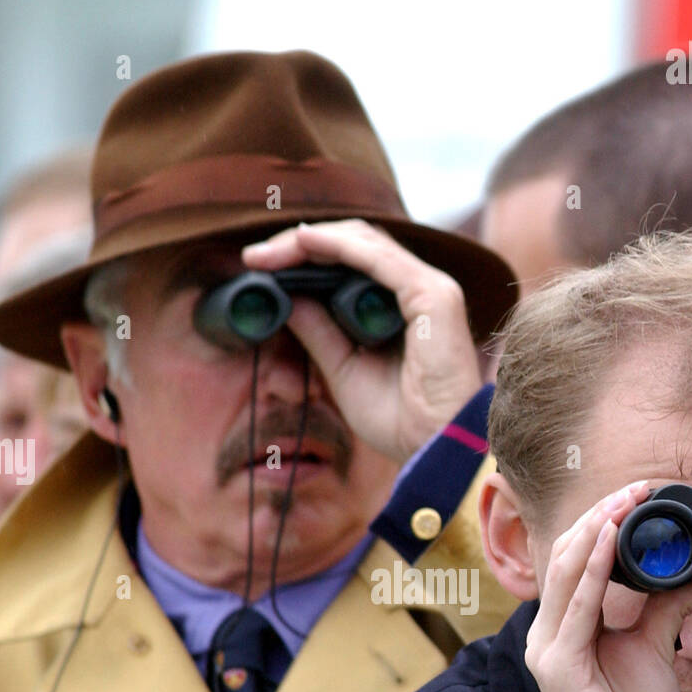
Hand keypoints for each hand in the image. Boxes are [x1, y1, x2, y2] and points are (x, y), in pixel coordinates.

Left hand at [241, 220, 482, 462]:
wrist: (436, 451)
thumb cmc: (401, 421)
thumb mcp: (344, 369)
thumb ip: (319, 332)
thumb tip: (286, 298)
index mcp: (404, 306)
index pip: (352, 261)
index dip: (305, 257)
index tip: (260, 266)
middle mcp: (420, 289)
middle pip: (355, 244)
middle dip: (300, 244)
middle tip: (255, 256)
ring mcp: (431, 289)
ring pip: (364, 242)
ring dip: (311, 240)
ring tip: (270, 252)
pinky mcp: (434, 296)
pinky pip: (380, 259)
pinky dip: (340, 246)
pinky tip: (306, 243)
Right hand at [525, 482, 691, 691]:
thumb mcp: (657, 650)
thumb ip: (671, 607)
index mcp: (569, 626)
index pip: (578, 559)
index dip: (604, 522)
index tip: (640, 494)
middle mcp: (550, 632)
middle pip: (566, 556)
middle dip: (600, 516)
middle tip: (636, 488)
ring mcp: (548, 649)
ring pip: (565, 573)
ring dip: (596, 532)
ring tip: (625, 502)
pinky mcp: (556, 668)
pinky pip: (575, 610)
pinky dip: (593, 573)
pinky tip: (612, 544)